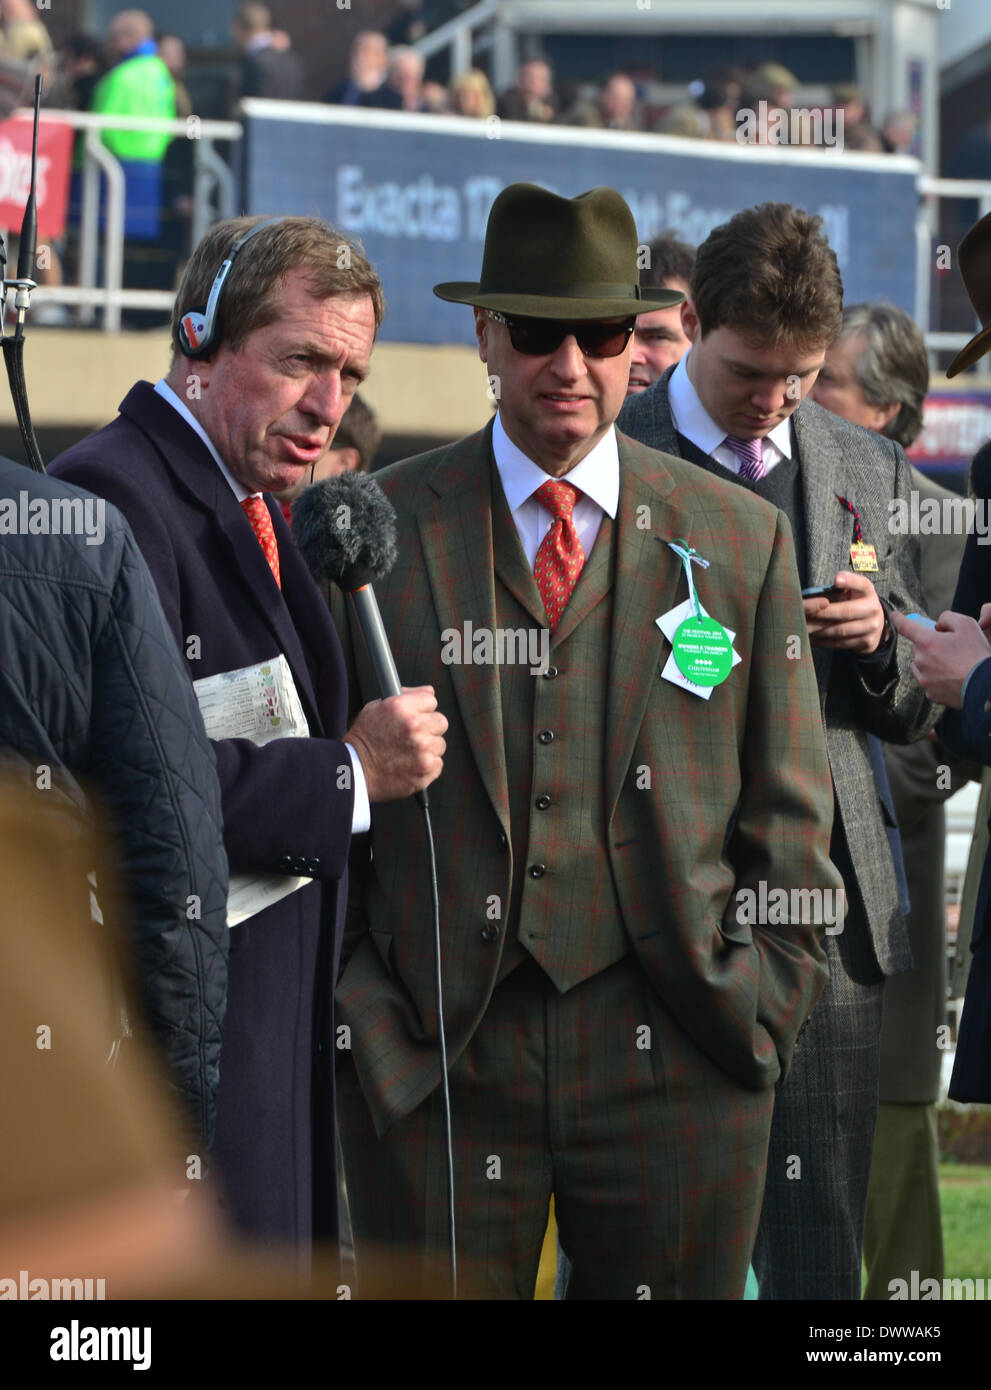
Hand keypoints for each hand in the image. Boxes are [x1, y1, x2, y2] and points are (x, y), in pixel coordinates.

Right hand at [346, 685, 446, 801]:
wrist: (355, 770)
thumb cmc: (363, 739)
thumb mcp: (376, 707)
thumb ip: (406, 696)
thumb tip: (429, 691)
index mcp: (401, 707)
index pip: (431, 700)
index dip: (423, 709)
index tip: (416, 716)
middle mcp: (414, 726)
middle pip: (441, 722)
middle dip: (429, 728)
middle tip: (413, 735)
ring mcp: (422, 749)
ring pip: (440, 744)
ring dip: (428, 748)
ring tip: (408, 752)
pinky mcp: (426, 769)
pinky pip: (438, 763)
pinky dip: (427, 765)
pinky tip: (410, 764)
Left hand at [801, 571, 885, 652]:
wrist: (875, 625)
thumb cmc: (855, 603)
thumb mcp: (852, 591)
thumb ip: (839, 588)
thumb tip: (815, 595)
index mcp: (868, 591)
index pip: (861, 584)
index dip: (850, 581)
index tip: (836, 580)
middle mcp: (873, 608)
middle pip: (845, 611)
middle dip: (821, 613)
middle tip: (803, 613)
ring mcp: (871, 627)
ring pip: (840, 630)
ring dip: (818, 629)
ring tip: (803, 627)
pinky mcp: (867, 642)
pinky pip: (840, 643)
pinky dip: (823, 641)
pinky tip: (810, 637)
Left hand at [890, 610, 990, 708]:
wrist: (985, 684)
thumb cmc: (977, 653)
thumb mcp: (966, 624)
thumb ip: (947, 618)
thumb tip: (937, 626)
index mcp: (927, 642)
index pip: (906, 626)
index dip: (899, 619)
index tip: (894, 616)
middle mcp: (921, 661)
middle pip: (917, 647)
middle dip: (928, 645)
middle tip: (949, 647)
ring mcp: (924, 679)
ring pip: (920, 665)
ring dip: (930, 662)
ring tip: (951, 664)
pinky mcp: (930, 693)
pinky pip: (929, 681)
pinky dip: (936, 678)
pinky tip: (951, 678)